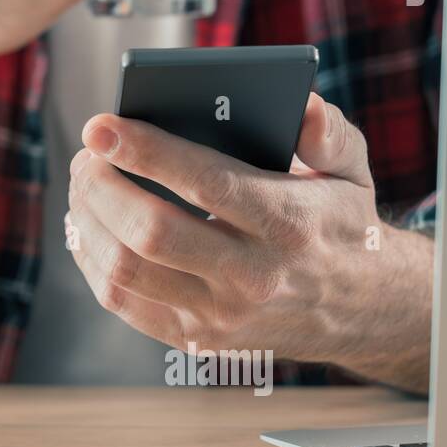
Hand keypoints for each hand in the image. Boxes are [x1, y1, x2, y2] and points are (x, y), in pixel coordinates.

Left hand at [65, 93, 433, 392]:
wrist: (363, 311)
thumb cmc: (338, 224)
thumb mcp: (352, 170)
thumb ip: (328, 132)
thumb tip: (299, 105)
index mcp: (289, 224)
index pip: (206, 183)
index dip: (145, 152)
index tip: (99, 126)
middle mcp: (253, 277)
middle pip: (150, 232)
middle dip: (101, 186)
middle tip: (87, 154)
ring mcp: (220, 316)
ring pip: (125, 272)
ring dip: (88, 221)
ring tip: (84, 185)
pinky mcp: (196, 340)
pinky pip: (123, 302)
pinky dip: (92, 260)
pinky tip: (89, 225)